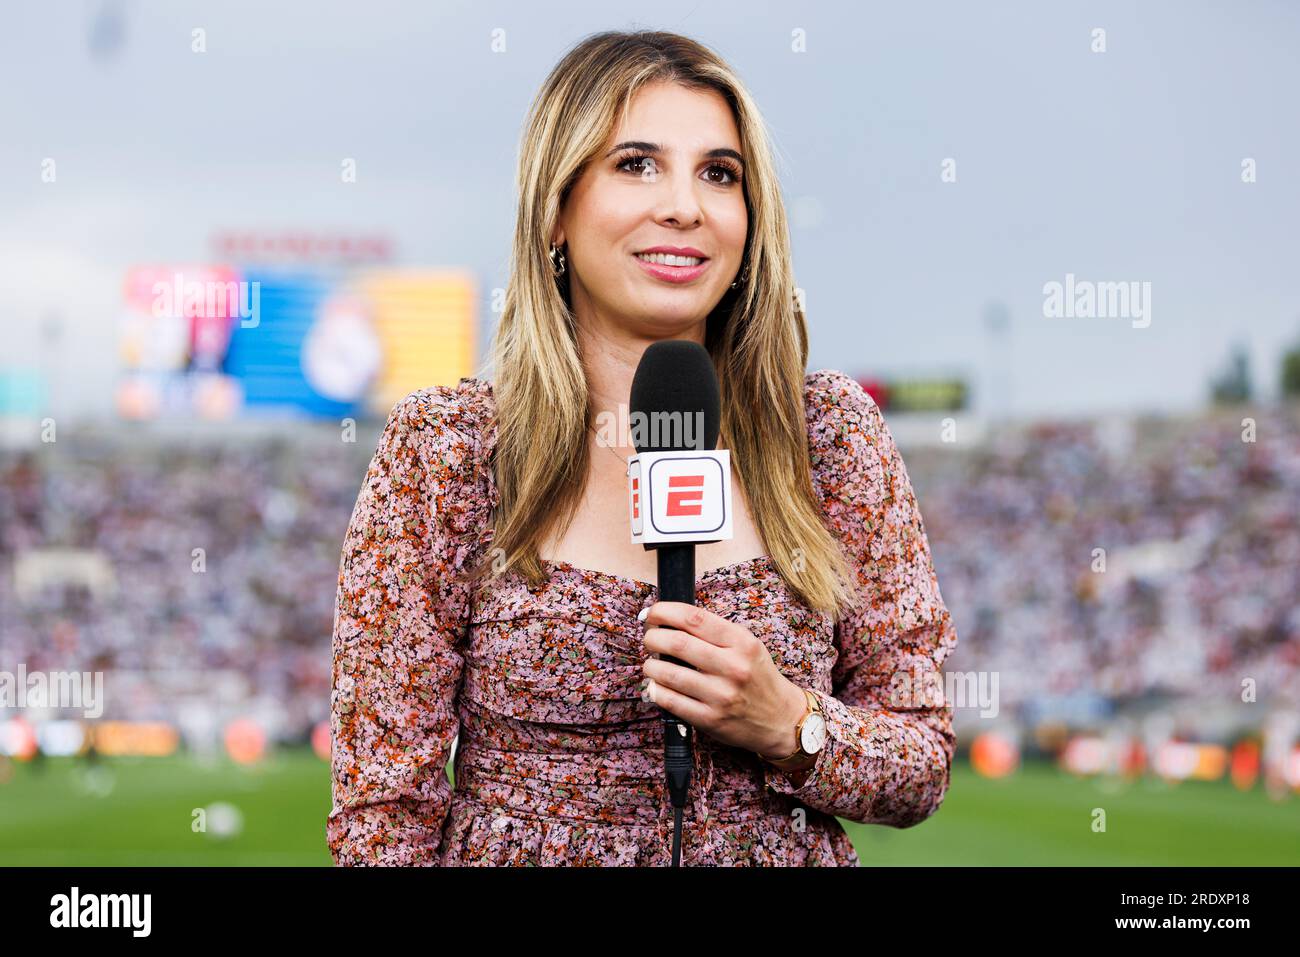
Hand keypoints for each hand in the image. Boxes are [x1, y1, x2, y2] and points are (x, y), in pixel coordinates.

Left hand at [639, 601, 810, 763]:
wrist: (780, 718)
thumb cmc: (757, 676)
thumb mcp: (747, 645)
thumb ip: (714, 632)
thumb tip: (669, 619)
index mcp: (741, 642)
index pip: (694, 618)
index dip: (665, 612)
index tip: (653, 613)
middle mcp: (733, 667)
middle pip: (676, 643)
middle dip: (652, 638)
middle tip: (649, 639)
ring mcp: (721, 695)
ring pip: (668, 673)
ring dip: (651, 666)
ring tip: (652, 664)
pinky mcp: (710, 719)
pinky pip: (670, 701)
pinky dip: (655, 690)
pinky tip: (656, 685)